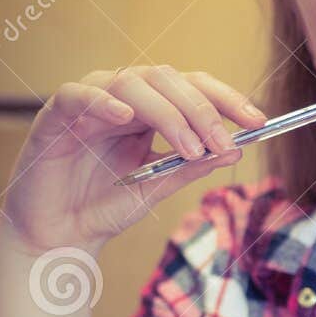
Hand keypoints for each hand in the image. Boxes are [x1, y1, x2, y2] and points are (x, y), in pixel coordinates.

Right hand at [0, 64, 266, 260]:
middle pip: (167, 80)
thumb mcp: (157, 187)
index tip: (258, 121)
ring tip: (188, 148)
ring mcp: (89, 103)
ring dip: (167, 113)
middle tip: (224, 143)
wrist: (61, 236)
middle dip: (202, 110)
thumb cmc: (105, 208)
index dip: (226, 99)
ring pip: (132, 82)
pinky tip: (126, 118)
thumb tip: (237, 149)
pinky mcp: (56, 115)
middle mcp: (122, 98)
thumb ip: (190, 166)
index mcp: (150, 110)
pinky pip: (78, 94)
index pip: (192, 88)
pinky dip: (103, 102)